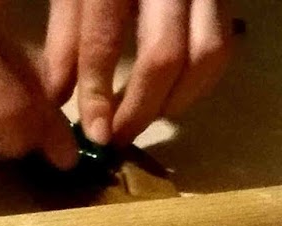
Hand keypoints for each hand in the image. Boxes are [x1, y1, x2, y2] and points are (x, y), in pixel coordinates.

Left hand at [42, 0, 232, 146]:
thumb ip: (65, 33)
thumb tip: (59, 97)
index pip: (104, 34)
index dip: (97, 89)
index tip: (94, 132)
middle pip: (163, 55)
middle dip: (142, 108)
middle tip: (121, 136)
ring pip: (206, 55)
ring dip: (180, 100)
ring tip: (150, 116)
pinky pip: (223, 45)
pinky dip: (201, 81)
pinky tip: (175, 93)